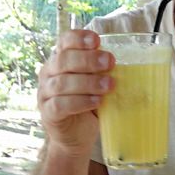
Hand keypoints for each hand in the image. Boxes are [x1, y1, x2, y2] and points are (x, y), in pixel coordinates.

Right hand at [36, 29, 112, 154]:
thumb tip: (129, 63)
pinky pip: (60, 105)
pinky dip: (80, 102)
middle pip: (63, 60)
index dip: (78, 38)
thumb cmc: (88, 104)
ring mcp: (45, 94)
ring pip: (62, 83)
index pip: (64, 41)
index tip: (96, 40)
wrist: (76, 136)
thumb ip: (103, 72)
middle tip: (110, 63)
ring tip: (108, 85)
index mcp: (60, 59)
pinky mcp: (48, 113)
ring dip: (88, 82)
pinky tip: (96, 101)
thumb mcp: (97, 84)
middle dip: (88, 60)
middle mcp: (48, 73)